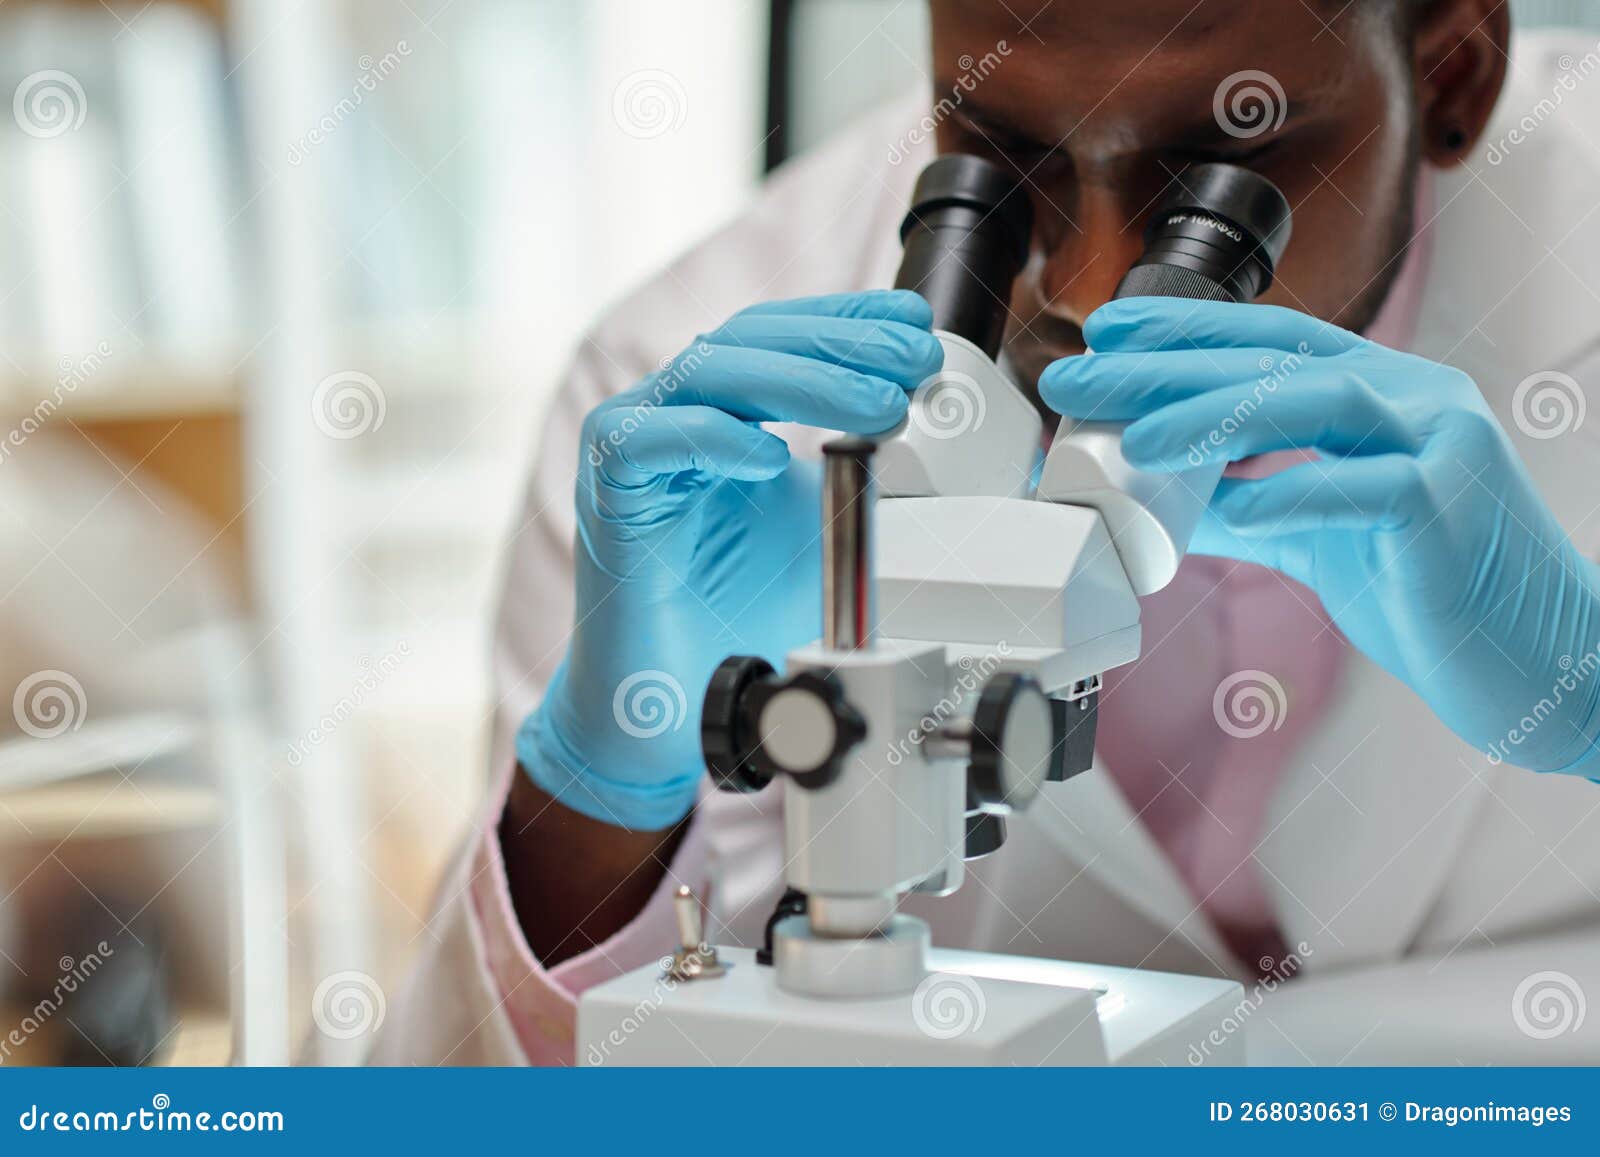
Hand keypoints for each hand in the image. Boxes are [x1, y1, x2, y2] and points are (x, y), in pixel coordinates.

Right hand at [519, 291, 941, 827]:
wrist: (680, 692)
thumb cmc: (745, 609)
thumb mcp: (831, 524)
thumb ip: (872, 474)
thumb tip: (951, 445)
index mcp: (721, 406)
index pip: (781, 333)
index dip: (846, 318)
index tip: (915, 321)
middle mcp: (672, 408)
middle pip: (751, 340)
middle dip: (841, 344)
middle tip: (915, 360)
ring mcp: (634, 441)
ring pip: (711, 374)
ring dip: (802, 382)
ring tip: (878, 406)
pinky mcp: (608, 488)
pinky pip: (652, 441)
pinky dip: (715, 441)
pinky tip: (773, 457)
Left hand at [1039, 297, 1599, 776]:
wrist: (1536, 661)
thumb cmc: (1428, 589)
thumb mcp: (1317, 536)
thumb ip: (1242, 506)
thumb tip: (1147, 496)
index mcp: (1381, 396)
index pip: (1270, 342)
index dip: (1185, 330)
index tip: (1106, 331)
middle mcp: (1414, 401)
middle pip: (1275, 363)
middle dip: (1167, 366)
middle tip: (1077, 375)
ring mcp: (1441, 446)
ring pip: (1319, 401)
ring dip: (1215, 416)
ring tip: (1134, 437)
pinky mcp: (1451, 508)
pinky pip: (1362, 487)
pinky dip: (1290, 492)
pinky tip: (1227, 507)